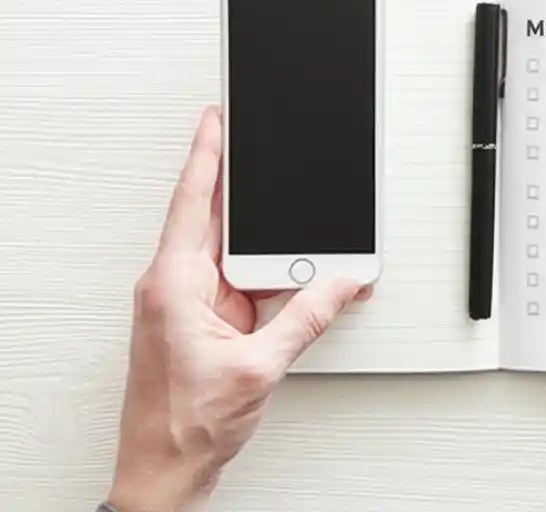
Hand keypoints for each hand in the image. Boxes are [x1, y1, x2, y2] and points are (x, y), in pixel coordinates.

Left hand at [109, 107, 367, 510]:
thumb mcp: (260, 367)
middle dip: (251, 193)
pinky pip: (240, 284)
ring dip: (268, 246)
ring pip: (233, 253)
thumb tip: (338, 283)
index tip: (219, 118)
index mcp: (173, 285)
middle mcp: (174, 288)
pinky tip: (297, 279)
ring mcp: (187, 305)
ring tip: (307, 235)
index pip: (193, 201)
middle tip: (271, 154)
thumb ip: (305, 319)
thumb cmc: (183, 425)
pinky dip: (270, 278)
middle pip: (217, 220)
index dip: (208, 154)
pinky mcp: (202, 323)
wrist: (163, 470)